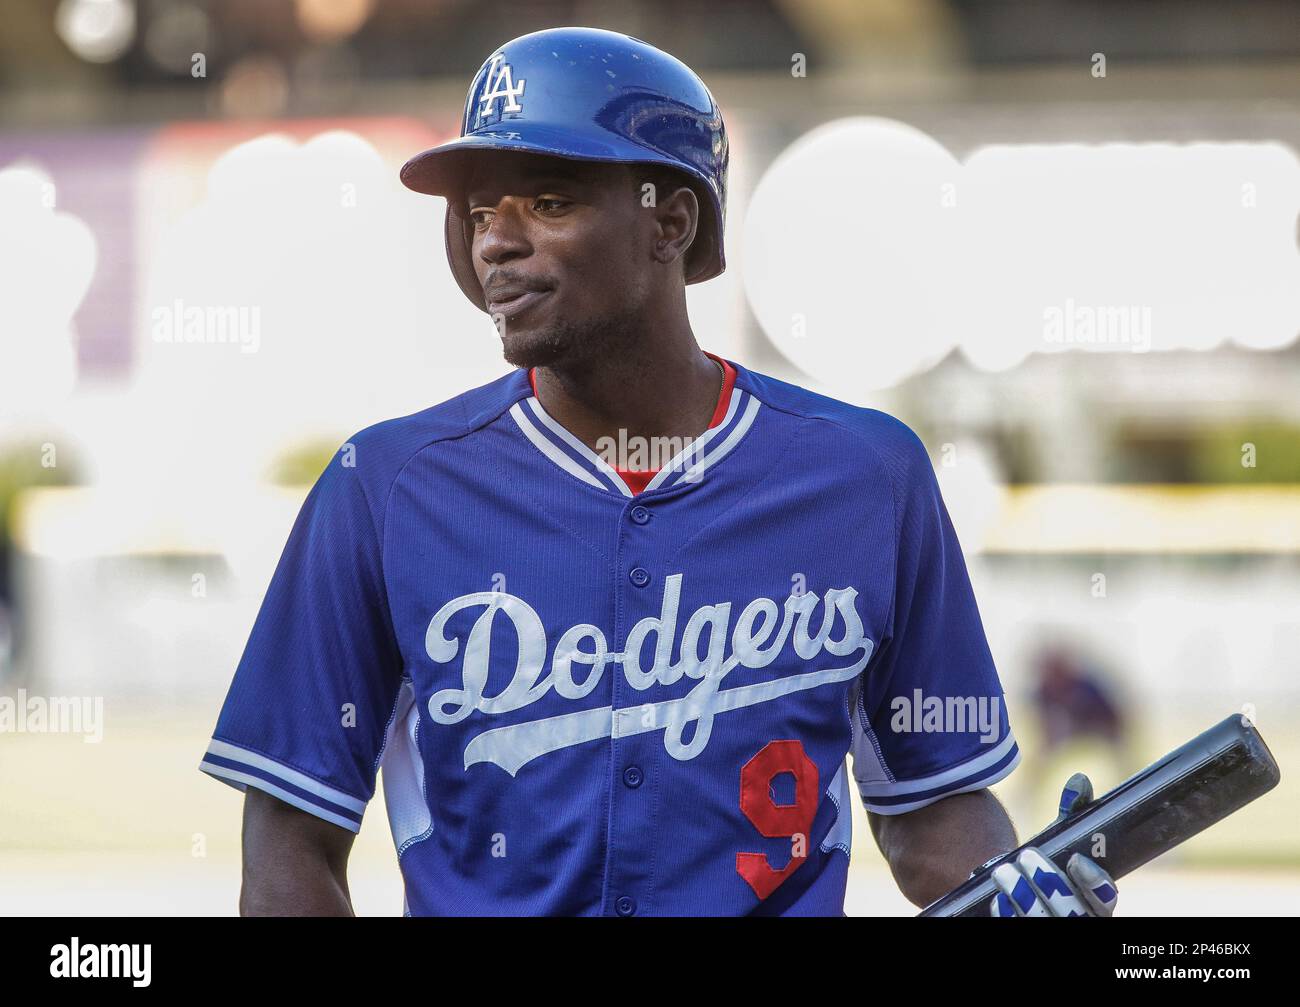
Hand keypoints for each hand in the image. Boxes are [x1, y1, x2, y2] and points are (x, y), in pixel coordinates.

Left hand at [989, 773, 1118, 916]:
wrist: (1021, 895)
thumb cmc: (1049, 867)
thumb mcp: (1062, 842)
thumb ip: (1072, 816)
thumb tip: (1079, 781)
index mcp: (1097, 904)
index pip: (1106, 900)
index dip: (1095, 883)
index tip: (1075, 860)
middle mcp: (1080, 921)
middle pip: (1073, 913)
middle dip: (1049, 884)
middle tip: (1026, 857)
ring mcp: (1054, 930)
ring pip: (1044, 922)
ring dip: (1023, 897)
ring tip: (1004, 871)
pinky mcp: (1026, 934)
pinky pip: (1017, 929)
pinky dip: (1008, 914)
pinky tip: (998, 898)